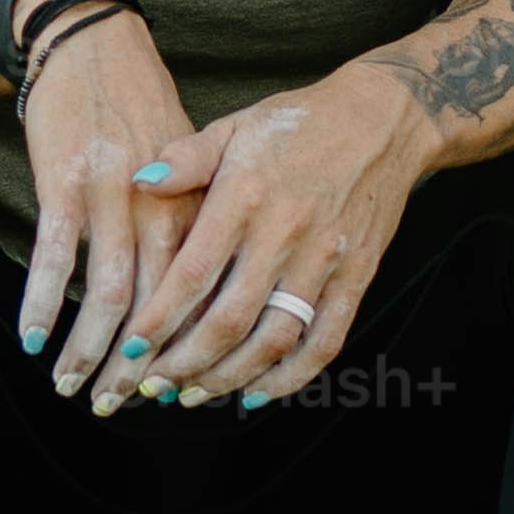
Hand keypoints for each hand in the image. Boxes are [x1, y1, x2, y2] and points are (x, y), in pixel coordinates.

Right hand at [11, 10, 199, 400]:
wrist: (90, 42)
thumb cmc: (140, 103)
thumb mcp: (189, 157)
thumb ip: (196, 220)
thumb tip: (199, 292)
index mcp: (195, 202)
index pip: (196, 293)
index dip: (182, 348)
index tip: (170, 389)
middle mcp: (158, 205)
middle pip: (152, 306)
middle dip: (134, 367)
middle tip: (116, 408)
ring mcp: (109, 196)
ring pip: (103, 293)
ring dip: (86, 349)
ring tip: (70, 387)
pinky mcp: (63, 184)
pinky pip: (52, 258)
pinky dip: (39, 302)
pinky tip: (31, 338)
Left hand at [110, 60, 435, 417]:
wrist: (384, 119)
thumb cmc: (299, 123)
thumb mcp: (235, 126)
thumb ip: (186, 157)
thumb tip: (139, 181)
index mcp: (245, 194)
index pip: (193, 273)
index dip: (159, 319)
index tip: (130, 348)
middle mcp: (285, 232)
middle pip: (229, 319)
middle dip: (185, 362)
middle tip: (153, 384)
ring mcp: (325, 259)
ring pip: (274, 338)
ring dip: (230, 376)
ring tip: (193, 394)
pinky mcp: (357, 276)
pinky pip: (324, 340)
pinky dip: (292, 376)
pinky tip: (258, 393)